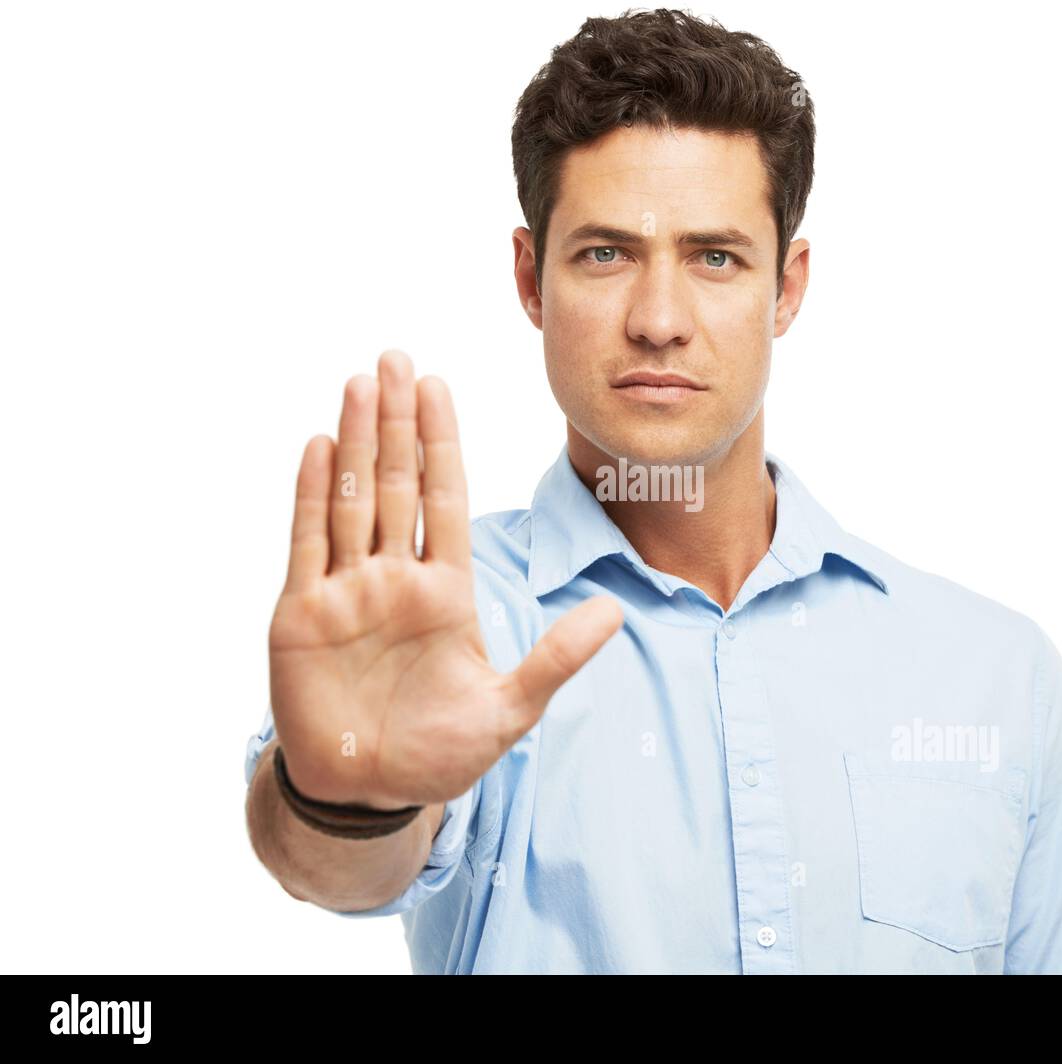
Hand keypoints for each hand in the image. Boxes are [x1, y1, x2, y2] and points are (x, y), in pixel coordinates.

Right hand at [267, 350, 621, 807]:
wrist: (369, 792)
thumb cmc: (439, 754)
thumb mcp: (509, 709)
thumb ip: (557, 658)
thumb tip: (614, 612)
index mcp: (445, 590)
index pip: (445, 499)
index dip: (442, 443)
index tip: (439, 387)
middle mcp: (395, 578)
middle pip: (397, 483)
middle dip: (397, 422)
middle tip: (397, 358)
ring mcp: (346, 591)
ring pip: (352, 499)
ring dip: (356, 441)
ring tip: (361, 383)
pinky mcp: (302, 614)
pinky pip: (307, 542)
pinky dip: (311, 494)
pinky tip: (319, 445)